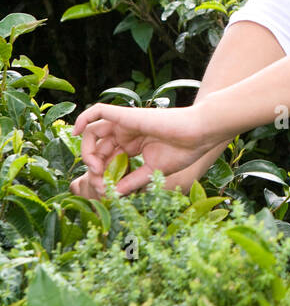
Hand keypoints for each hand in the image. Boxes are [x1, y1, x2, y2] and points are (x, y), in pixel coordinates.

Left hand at [71, 101, 217, 197]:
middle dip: (92, 164)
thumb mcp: (152, 172)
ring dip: (86, 150)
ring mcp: (125, 123)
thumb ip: (131, 181)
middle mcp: (126, 133)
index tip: (106, 188)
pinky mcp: (125, 115)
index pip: (107, 158)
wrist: (198, 135)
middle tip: (99, 179)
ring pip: (92, 131)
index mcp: (133, 145)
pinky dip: (83, 118)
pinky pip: (97, 111)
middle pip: (96, 146)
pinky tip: (75, 132)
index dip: (102, 174)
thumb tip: (111, 194)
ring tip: (95, 166)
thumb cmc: (183, 151)